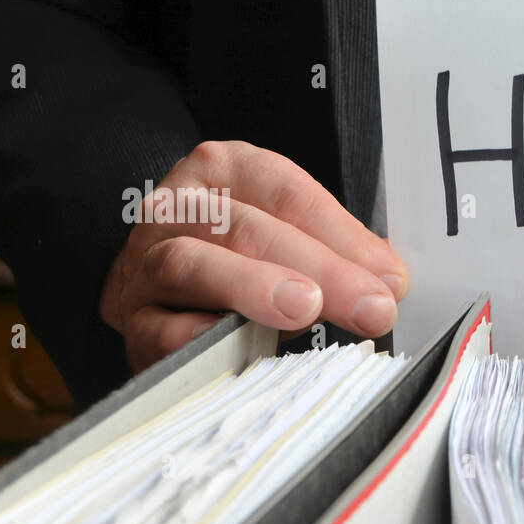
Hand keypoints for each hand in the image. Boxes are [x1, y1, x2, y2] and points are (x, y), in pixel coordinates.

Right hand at [99, 141, 407, 370]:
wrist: (156, 288)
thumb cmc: (239, 256)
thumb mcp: (289, 232)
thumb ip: (337, 251)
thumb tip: (388, 285)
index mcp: (225, 171)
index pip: (287, 194)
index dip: (343, 236)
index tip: (390, 280)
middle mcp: (179, 210)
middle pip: (247, 229)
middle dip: (320, 269)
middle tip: (370, 308)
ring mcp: (147, 265)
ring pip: (194, 266)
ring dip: (254, 288)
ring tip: (304, 309)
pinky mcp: (134, 323)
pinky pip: (161, 330)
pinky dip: (200, 340)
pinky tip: (242, 352)